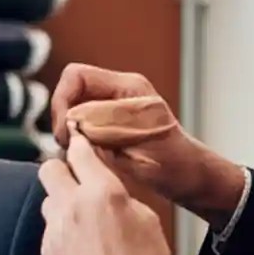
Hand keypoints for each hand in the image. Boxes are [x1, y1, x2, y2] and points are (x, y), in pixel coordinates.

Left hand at [38, 128, 178, 254]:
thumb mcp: (146, 216)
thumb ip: (119, 193)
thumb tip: (104, 184)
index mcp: (102, 192)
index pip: (79, 152)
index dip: (79, 144)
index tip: (79, 142)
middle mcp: (73, 206)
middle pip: (48, 168)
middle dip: (62, 170)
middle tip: (76, 180)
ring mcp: (56, 230)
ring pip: (48, 201)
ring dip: (61, 202)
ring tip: (82, 219)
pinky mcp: (48, 251)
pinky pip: (49, 229)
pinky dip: (62, 230)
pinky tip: (81, 245)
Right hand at [50, 63, 247, 229]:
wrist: (191, 178)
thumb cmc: (174, 164)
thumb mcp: (136, 145)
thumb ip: (103, 129)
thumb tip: (71, 123)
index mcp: (128, 88)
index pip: (76, 76)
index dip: (62, 102)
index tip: (65, 132)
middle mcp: (119, 92)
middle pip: (71, 93)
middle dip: (63, 120)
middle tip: (69, 148)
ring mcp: (114, 109)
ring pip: (73, 111)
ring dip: (69, 133)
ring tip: (79, 156)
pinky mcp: (111, 127)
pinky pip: (82, 127)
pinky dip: (77, 143)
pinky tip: (87, 159)